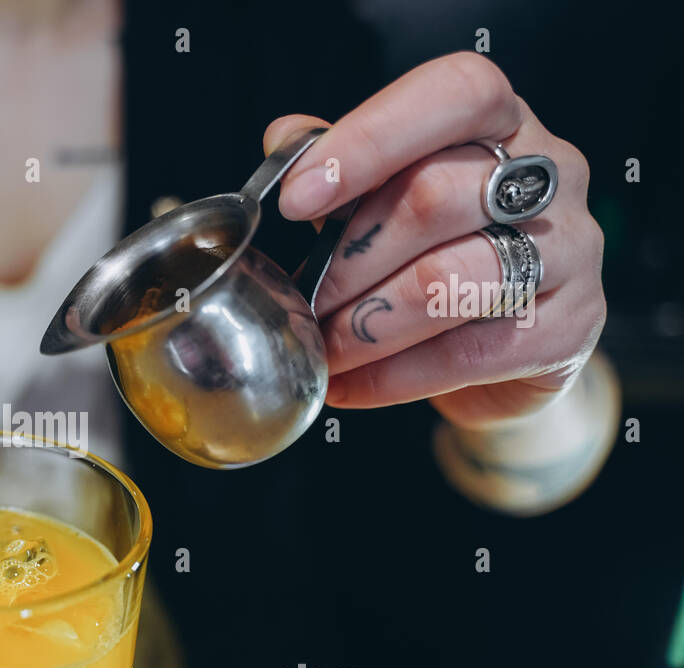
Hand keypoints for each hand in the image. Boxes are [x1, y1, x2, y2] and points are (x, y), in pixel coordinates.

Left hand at [264, 52, 604, 427]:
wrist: (506, 353)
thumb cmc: (436, 253)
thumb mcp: (387, 199)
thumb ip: (342, 165)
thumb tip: (284, 138)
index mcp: (502, 121)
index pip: (456, 94)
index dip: (370, 140)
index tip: (296, 198)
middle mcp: (552, 172)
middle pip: (435, 198)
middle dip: (346, 261)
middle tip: (297, 301)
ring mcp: (572, 249)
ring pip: (448, 280)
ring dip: (363, 323)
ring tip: (318, 347)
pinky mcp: (571, 326)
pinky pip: (468, 353)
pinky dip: (391, 375)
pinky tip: (348, 385)